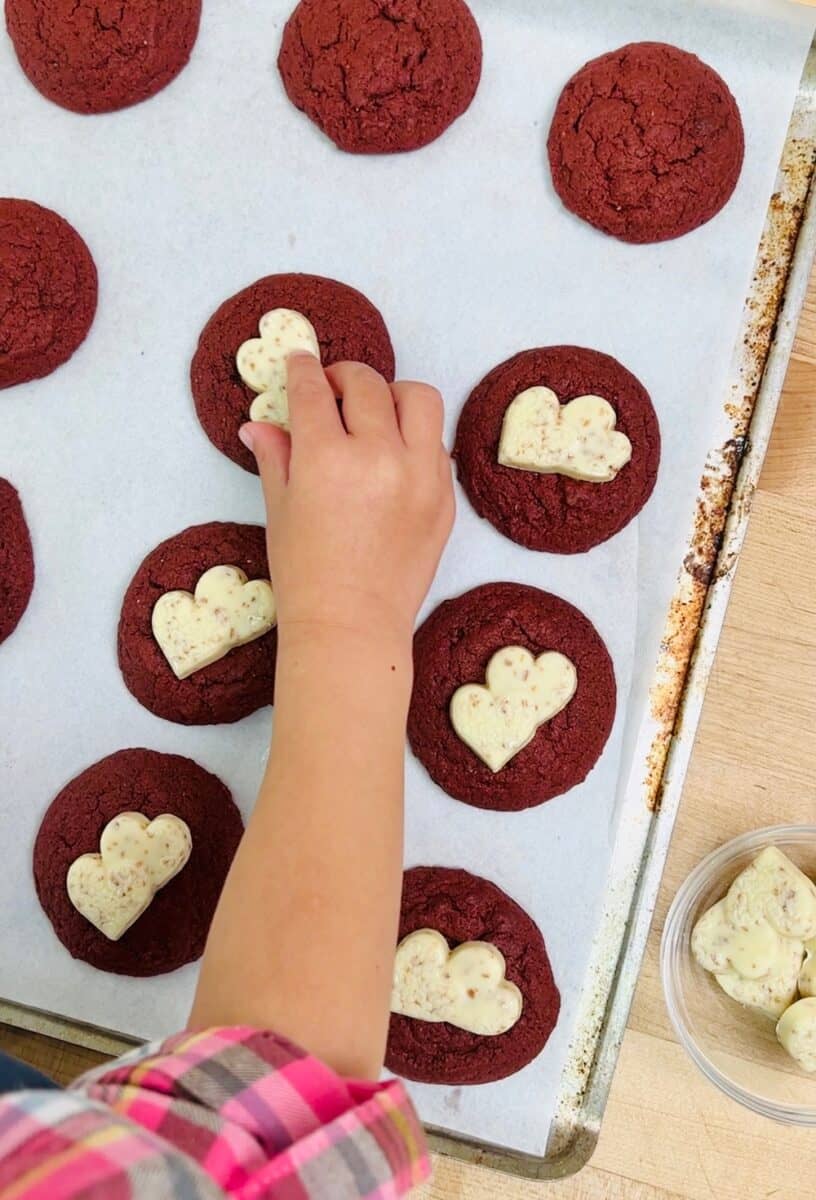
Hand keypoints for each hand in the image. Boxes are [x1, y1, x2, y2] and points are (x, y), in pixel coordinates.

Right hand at [239, 355, 454, 643]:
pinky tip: (393, 457)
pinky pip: (437, 444)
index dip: (303, 370)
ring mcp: (420, 475)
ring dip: (392, 395)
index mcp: (328, 458)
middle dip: (343, 377)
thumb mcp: (280, 509)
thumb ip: (276, 456)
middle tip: (330, 390)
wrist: (351, 625)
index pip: (314, 390)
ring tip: (373, 415)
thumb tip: (258, 425)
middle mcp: (379, 457)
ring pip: (419, 399)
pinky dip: (415, 438)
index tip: (300, 364)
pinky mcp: (444, 497)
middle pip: (367, 384)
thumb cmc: (306, 574)